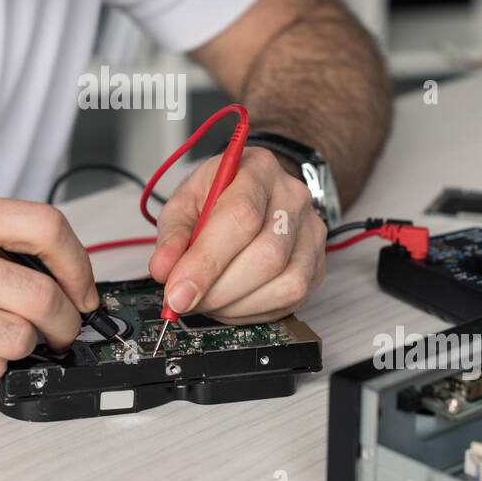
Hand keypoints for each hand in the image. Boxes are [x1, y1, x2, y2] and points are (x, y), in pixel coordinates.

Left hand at [148, 147, 326, 323]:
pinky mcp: (318, 264)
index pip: (240, 217)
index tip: (177, 292)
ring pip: (284, 283)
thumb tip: (163, 269)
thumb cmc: (220, 194)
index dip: (206, 262)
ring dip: (235, 304)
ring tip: (207, 298)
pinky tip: (231, 301)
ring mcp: (312, 232)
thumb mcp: (186, 201)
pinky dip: (253, 310)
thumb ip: (172, 234)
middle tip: (184, 300)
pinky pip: (292, 300)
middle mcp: (293, 198)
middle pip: (266, 256)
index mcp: (258, 170)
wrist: (258, 191)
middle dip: (217, 290)